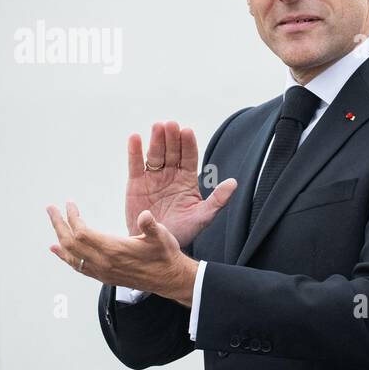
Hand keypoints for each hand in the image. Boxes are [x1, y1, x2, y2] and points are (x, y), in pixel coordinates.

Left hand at [46, 201, 198, 306]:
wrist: (170, 278)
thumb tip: (145, 215)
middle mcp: (103, 262)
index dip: (73, 218)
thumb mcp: (161, 236)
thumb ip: (150, 226)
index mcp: (114, 250)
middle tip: (51, 209)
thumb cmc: (165, 255)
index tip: (70, 205)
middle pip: (71, 243)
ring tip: (53, 225)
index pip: (82, 233)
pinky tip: (59, 250)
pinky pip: (78, 266)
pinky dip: (65, 256)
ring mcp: (102, 271)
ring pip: (72, 256)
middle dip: (59, 224)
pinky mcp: (104, 276)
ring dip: (59, 239)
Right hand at [126, 121, 236, 244]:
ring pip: (155, 155)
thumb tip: (234, 183)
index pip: (189, 158)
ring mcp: (153, 177)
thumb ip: (218, 200)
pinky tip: (135, 138)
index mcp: (187, 180)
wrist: (155, 244)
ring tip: (157, 127)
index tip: (187, 131)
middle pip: (172, 152)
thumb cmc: (182, 232)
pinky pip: (135, 164)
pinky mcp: (135, 183)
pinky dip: (134, 151)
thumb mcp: (203, 217)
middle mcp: (170, 175)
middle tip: (170, 124)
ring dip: (156, 140)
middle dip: (172, 138)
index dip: (188, 144)